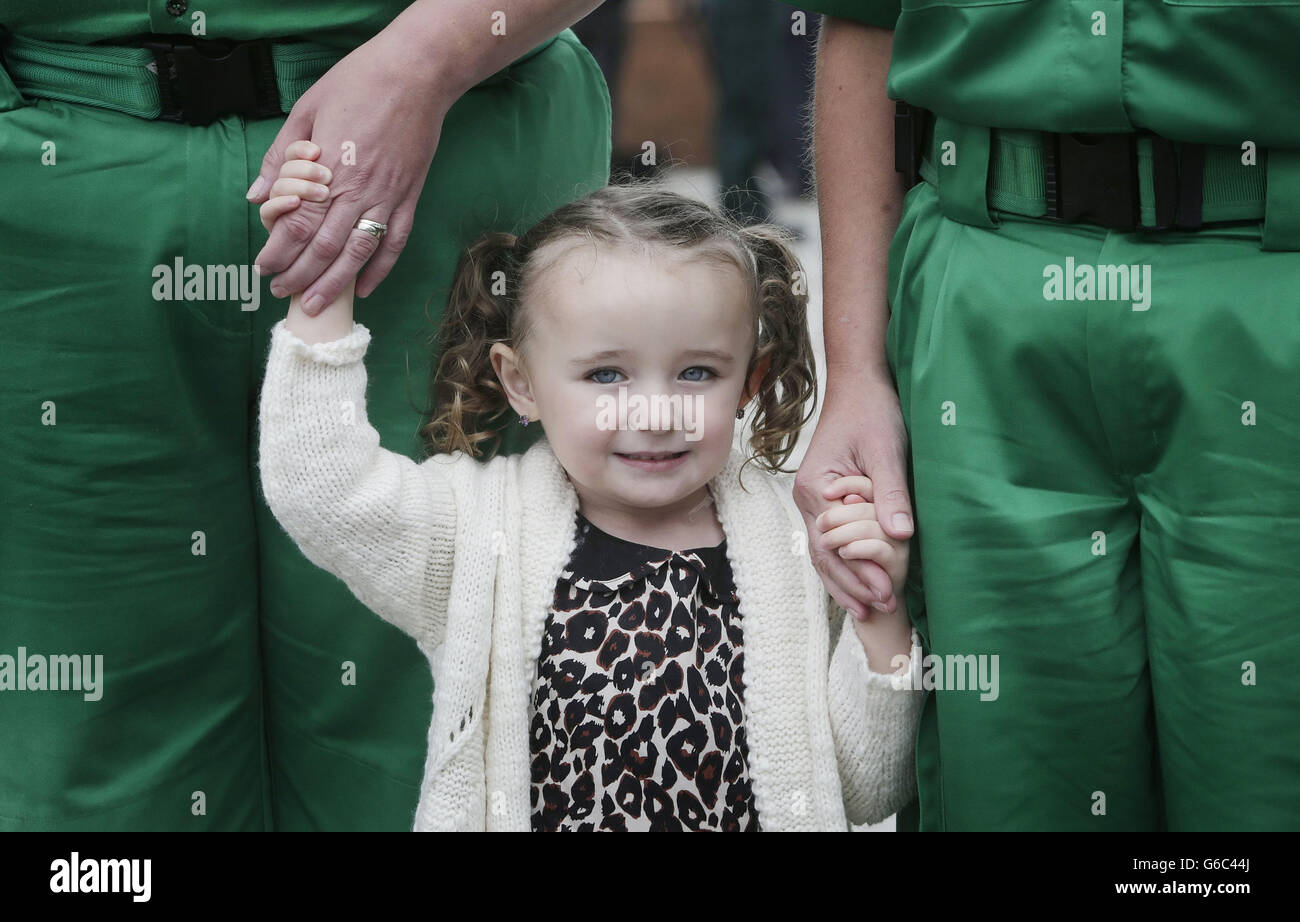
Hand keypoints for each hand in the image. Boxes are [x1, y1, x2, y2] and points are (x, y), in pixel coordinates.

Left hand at [247, 32, 453, 313]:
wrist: (416, 74)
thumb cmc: (358, 83)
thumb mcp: (306, 108)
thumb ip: (281, 156)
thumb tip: (258, 195)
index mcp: (328, 169)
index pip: (299, 224)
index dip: (279, 252)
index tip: (263, 269)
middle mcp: (358, 190)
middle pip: (325, 247)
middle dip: (301, 275)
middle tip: (282, 293)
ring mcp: (387, 197)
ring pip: (359, 252)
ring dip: (335, 283)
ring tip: (316, 305)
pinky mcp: (409, 197)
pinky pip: (394, 241)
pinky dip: (380, 269)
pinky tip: (364, 288)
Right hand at [794, 382, 914, 620]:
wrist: (859, 386)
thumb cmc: (872, 413)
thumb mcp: (885, 450)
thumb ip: (889, 493)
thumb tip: (900, 535)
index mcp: (816, 489)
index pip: (835, 543)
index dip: (859, 571)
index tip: (884, 592)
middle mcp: (808, 499)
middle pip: (824, 555)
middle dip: (852, 584)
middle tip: (880, 610)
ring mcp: (814, 501)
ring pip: (824, 552)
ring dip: (846, 580)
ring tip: (869, 609)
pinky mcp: (828, 499)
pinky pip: (832, 539)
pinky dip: (845, 563)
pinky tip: (860, 582)